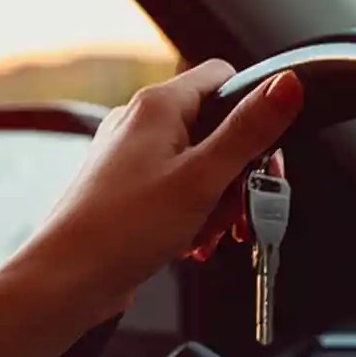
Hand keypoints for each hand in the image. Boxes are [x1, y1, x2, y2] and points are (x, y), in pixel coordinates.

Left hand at [14, 60, 303, 318]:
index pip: (224, 77)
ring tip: (207, 231)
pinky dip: (191, 214)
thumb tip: (287, 86)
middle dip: (236, 171)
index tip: (263, 151)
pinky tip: (188, 241)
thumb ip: (248, 130)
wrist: (68, 279)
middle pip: (215, 127)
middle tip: (238, 204)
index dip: (252, 110)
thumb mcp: (203, 178)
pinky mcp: (127, 188)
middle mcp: (140, 122)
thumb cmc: (122, 230)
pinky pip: (176, 189)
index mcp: (158, 105)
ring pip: (198, 164)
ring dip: (215, 200)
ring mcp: (130, 155)